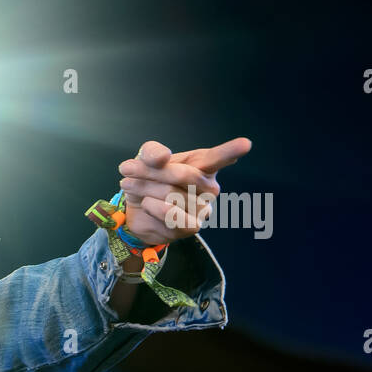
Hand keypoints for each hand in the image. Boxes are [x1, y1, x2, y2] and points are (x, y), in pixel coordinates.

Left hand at [116, 137, 251, 246]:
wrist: (136, 209)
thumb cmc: (148, 179)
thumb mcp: (145, 159)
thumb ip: (152, 152)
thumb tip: (163, 157)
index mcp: (203, 165)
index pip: (218, 157)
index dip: (230, 150)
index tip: (245, 144)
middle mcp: (209, 186)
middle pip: (184, 174)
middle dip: (151, 172)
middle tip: (126, 169)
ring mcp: (203, 208)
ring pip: (173, 194)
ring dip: (146, 189)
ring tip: (132, 187)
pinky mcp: (191, 227)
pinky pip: (172, 215)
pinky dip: (154, 207)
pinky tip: (147, 204)